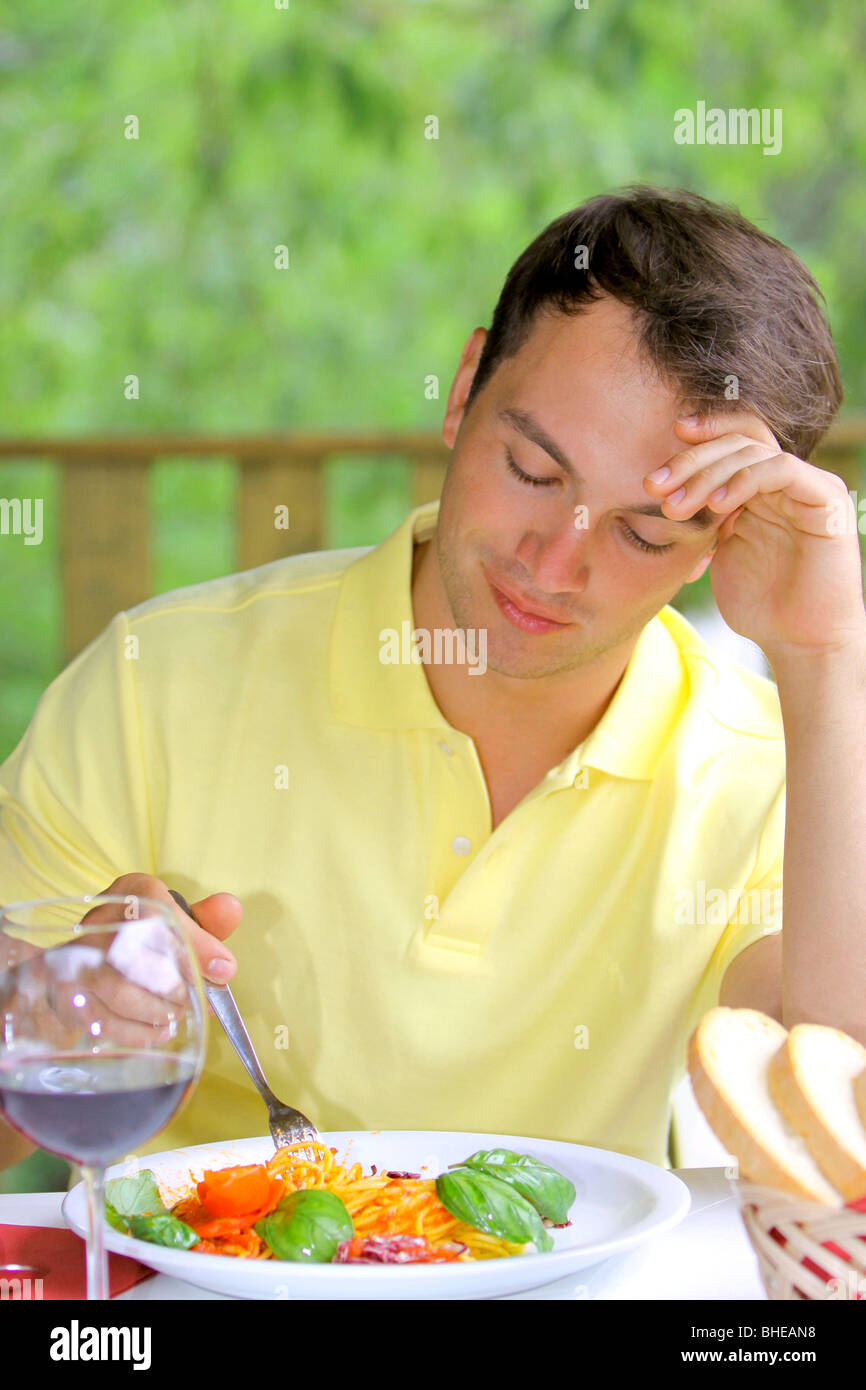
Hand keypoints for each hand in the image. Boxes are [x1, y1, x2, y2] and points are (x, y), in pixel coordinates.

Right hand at [2, 875, 242, 1047]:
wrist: (79, 967)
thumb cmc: (140, 942)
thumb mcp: (176, 923)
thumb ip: (206, 920)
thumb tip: (230, 910)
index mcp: (132, 893)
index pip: (160, 911)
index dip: (196, 944)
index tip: (223, 971)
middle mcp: (99, 921)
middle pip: (139, 952)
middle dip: (176, 984)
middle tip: (197, 1000)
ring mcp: (77, 961)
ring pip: (120, 991)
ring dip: (159, 1010)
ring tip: (178, 1014)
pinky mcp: (70, 998)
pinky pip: (105, 1020)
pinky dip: (140, 1031)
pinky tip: (161, 1030)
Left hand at [643, 412, 865, 662]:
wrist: (799, 641)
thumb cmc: (759, 605)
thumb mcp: (716, 552)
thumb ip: (701, 517)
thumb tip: (662, 492)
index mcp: (761, 488)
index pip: (731, 442)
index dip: (698, 438)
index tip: (659, 458)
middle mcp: (786, 481)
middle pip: (737, 442)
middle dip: (691, 461)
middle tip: (654, 486)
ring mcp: (807, 486)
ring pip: (754, 452)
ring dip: (708, 475)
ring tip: (676, 507)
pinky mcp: (826, 497)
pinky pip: (782, 469)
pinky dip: (745, 480)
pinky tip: (718, 505)